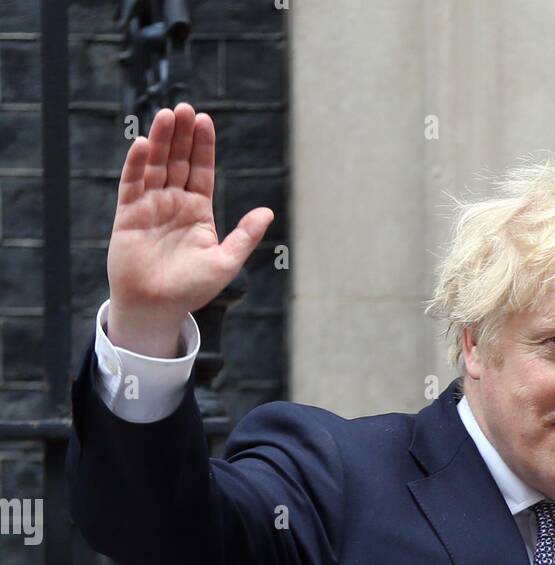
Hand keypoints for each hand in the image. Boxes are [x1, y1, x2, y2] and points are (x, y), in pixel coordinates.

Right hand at [106, 102, 273, 354]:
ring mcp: (150, 206)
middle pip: (178, 161)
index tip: (204, 120)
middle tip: (184, 108)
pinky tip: (143, 144)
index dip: (203, 146)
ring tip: (166, 115)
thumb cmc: (191, 290)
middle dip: (181, 135)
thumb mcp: (225, 262)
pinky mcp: (128, 214)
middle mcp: (174, 204)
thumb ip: (244, 236)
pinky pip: (131, 184)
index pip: (201, 170)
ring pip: (155, 166)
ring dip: (160, 140)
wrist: (157, 307)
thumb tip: (268, 212)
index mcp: (198, 212)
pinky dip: (136, 164)